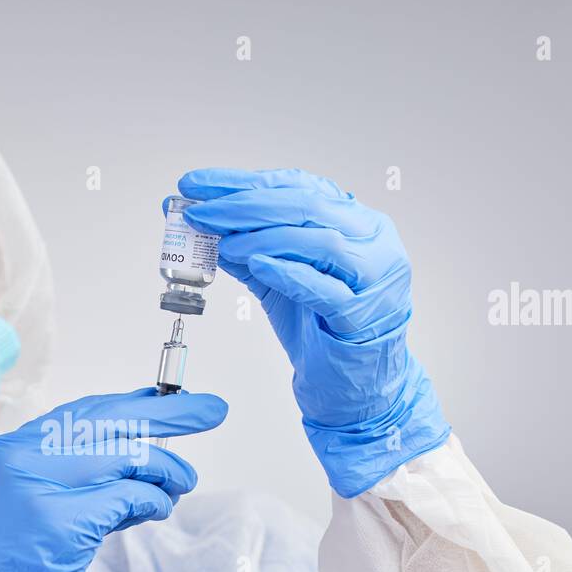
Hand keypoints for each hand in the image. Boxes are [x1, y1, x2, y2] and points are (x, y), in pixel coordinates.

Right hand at [0, 387, 227, 571]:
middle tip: (212, 410)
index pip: (83, 413)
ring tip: (183, 483)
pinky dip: (154, 501)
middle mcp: (22, 459)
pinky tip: (160, 509)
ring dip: (167, 470)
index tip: (169, 399)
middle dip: (169, 414)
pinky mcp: (61, 524)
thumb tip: (141, 451)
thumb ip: (78, 475)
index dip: (133, 403)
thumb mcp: (34, 506)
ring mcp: (39, 489)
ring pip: (127, 458)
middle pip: (110, 422)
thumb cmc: (8, 568)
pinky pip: (128, 497)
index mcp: (13, 450)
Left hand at [178, 168, 448, 497]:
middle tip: (198, 208)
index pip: (296, 186)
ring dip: (261, 236)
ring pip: (319, 240)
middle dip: (243, 204)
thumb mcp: (278, 280)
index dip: (243, 182)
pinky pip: (324, 288)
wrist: (354, 389)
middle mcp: (373, 240)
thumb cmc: (321, 329)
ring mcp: (375, 277)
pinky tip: (253, 262)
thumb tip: (197, 224)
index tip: (196, 185)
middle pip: (305, 205)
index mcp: (355, 221)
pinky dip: (287, 271)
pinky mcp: (364, 316)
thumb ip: (245, 250)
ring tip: (219, 240)